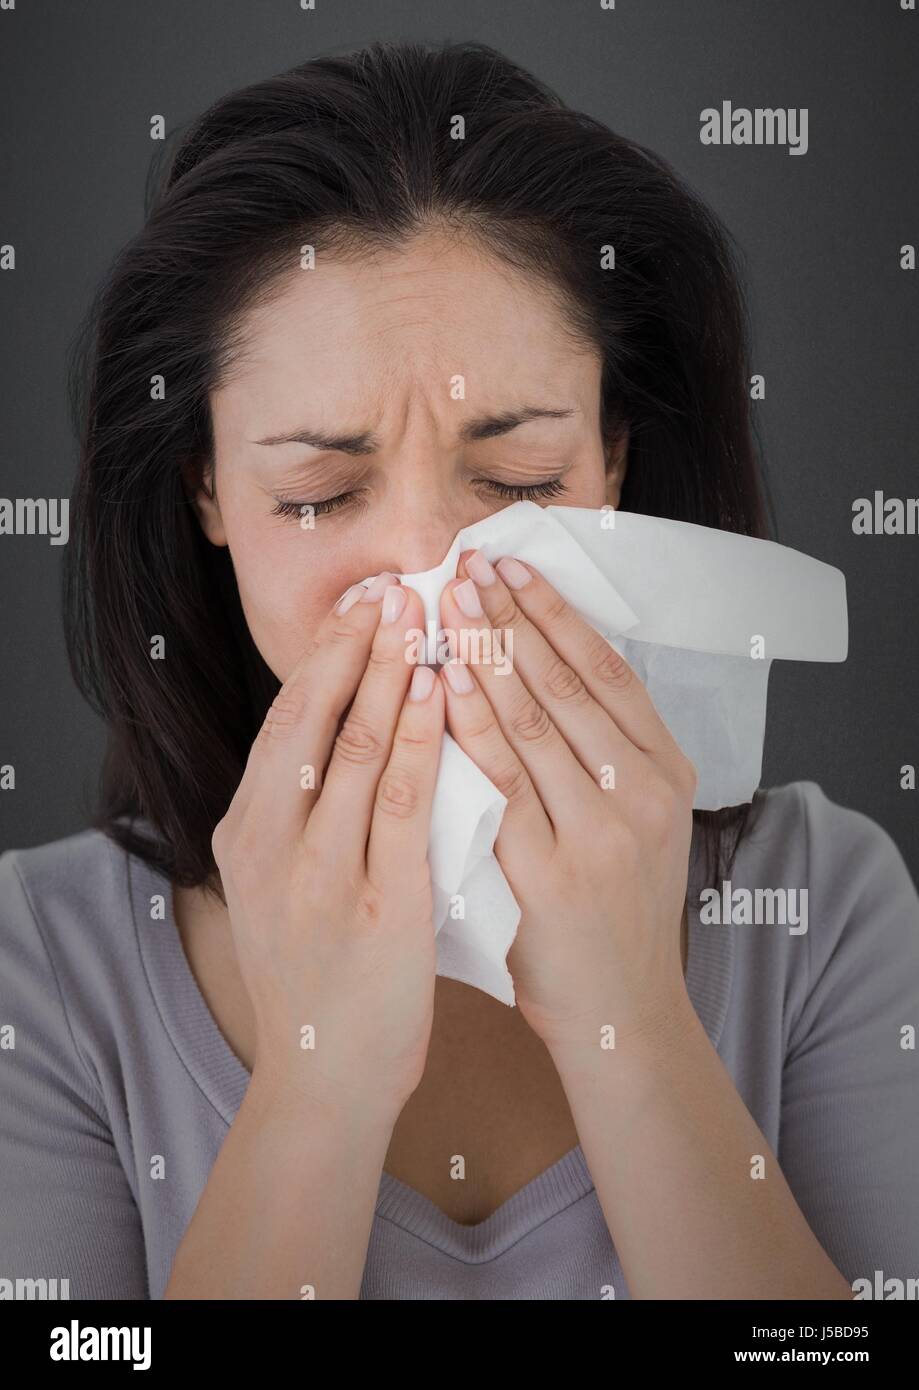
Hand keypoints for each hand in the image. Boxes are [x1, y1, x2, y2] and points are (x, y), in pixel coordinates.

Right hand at [211, 572, 443, 1124]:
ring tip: (427, 615)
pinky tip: (444, 694)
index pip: (287, 718)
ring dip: (395, 673)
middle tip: (397, 584)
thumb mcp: (283, 884)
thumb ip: (303, 813)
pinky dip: (424, 740)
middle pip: (316, 717)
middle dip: (359, 644)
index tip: (362, 602)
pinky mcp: (376, 904)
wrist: (324, 1075)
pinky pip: (404, 804)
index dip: (328, 654)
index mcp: (246, 831)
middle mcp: (271, 843)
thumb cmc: (317, 975)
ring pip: (359, 747)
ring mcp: (321, 873)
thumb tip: (341, 730)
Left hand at [437, 547, 696, 1050]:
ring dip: (486, 653)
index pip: (607, 668)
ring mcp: (601, 832)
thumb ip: (602, 756)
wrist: (624, 1014)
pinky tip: (441, 683)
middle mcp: (645, 792)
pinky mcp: (552, 871)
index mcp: (669, 770)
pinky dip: (469, 725)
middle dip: (512, 615)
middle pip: (569, 682)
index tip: (511, 564)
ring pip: (535, 720)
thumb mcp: (636, 823)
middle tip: (465, 564)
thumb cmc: (616, 912)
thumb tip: (536, 670)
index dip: (555, 611)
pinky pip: (501, 781)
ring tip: (448, 604)